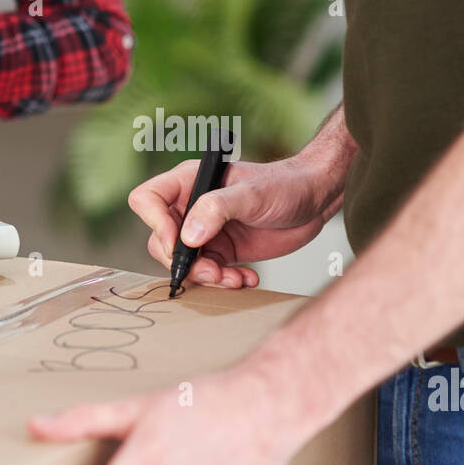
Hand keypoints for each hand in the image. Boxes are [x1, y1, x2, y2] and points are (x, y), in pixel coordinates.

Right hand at [128, 153, 343, 289]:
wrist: (315, 200)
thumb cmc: (284, 184)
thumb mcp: (251, 194)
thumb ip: (217, 209)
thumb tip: (188, 237)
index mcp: (190, 182)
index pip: (148, 200)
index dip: (155, 224)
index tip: (179, 243)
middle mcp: (191, 207)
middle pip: (160, 240)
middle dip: (183, 262)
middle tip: (212, 270)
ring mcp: (205, 231)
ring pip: (183, 263)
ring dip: (205, 277)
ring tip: (233, 279)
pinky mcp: (223, 251)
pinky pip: (209, 274)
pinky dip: (224, 282)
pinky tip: (248, 278)